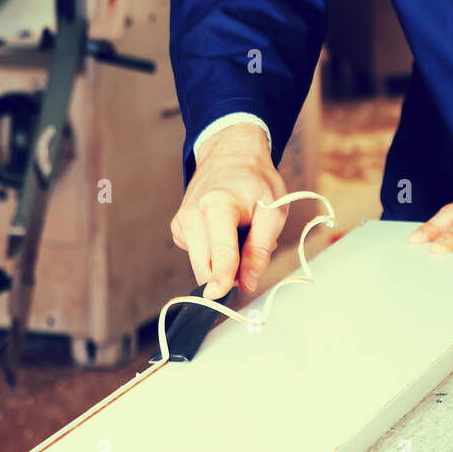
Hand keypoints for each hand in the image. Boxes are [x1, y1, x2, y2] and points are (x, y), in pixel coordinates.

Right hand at [170, 124, 287, 298]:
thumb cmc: (255, 180)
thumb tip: (247, 283)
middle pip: (204, 266)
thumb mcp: (273, 211)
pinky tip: (224, 231)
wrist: (230, 155)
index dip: (222, 278)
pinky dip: (214, 253)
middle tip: (251, 255)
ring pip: (200, 264)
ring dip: (222, 263)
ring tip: (239, 233)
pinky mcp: (179, 229)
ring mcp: (181, 223)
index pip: (218, 252)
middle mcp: (192, 215)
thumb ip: (260, 249)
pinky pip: (198, 256)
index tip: (220, 296)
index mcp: (216, 206)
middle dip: (228, 274)